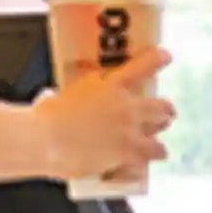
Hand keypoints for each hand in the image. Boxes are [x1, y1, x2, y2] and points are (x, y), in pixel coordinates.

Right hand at [30, 49, 176, 179]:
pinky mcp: (128, 151)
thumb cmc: (48, 116)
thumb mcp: (70, 91)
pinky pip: (152, 152)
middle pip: (159, 105)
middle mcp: (126, 105)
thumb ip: (85, 89)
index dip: (157, 59)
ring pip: (159, 127)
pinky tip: (156, 156)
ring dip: (160, 130)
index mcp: (110, 85)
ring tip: (161, 137)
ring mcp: (130, 129)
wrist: (44, 140)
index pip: (142, 66)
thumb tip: (86, 91)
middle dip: (165, 110)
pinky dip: (155, 154)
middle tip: (167, 113)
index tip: (166, 56)